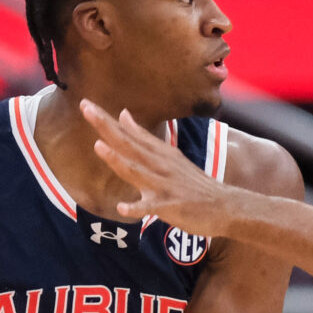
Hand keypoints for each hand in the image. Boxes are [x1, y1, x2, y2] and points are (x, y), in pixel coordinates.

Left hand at [79, 100, 237, 237]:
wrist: (226, 206)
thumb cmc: (195, 183)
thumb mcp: (170, 155)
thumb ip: (144, 137)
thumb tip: (122, 114)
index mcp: (159, 154)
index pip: (128, 133)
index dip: (106, 120)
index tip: (85, 104)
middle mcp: (160, 166)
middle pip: (129, 145)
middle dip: (107, 128)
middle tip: (86, 109)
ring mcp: (165, 186)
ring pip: (138, 171)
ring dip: (119, 160)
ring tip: (99, 147)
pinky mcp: (171, 207)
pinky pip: (151, 208)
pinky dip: (136, 208)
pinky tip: (122, 209)